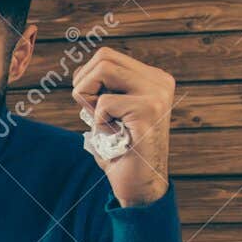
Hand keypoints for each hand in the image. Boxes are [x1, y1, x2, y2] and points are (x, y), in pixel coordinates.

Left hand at [71, 46, 172, 206]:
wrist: (140, 185)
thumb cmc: (120, 151)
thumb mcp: (112, 113)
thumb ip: (103, 89)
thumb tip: (81, 72)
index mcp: (153, 79)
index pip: (107, 56)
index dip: (86, 78)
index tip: (92, 105)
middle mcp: (160, 81)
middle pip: (103, 56)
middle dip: (83, 84)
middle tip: (91, 112)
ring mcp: (157, 93)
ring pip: (102, 70)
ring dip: (88, 98)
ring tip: (103, 122)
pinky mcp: (148, 110)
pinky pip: (103, 103)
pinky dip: (98, 122)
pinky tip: (114, 137)